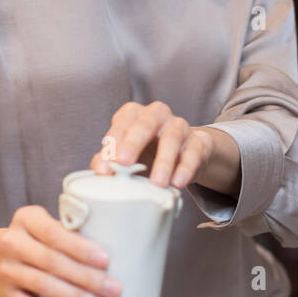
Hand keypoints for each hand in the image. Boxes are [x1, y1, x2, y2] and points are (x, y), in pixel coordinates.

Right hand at [0, 205, 123, 296]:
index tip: (106, 259)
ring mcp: (7, 270)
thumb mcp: (45, 224)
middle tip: (113, 288)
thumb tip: (116, 244)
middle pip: (52, 262)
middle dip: (87, 277)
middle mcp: (12, 243)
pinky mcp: (6, 295)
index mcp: (26, 218)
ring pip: (44, 286)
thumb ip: (71, 231)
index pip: (54, 233)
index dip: (80, 247)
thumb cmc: (34, 240)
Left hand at [88, 100, 213, 189]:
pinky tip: (178, 182)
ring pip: (171, 138)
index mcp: (134, 114)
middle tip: (123, 163)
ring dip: (164, 161)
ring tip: (157, 182)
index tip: (104, 169)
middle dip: (133, 143)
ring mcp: (179, 126)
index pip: (121, 124)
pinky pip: (193, 153)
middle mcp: (157, 115)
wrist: (183, 155)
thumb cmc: (147, 152)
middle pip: (145, 124)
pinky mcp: (198, 142)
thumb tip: (100, 170)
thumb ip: (110, 159)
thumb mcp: (126, 154)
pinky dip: (185, 168)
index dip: (111, 145)